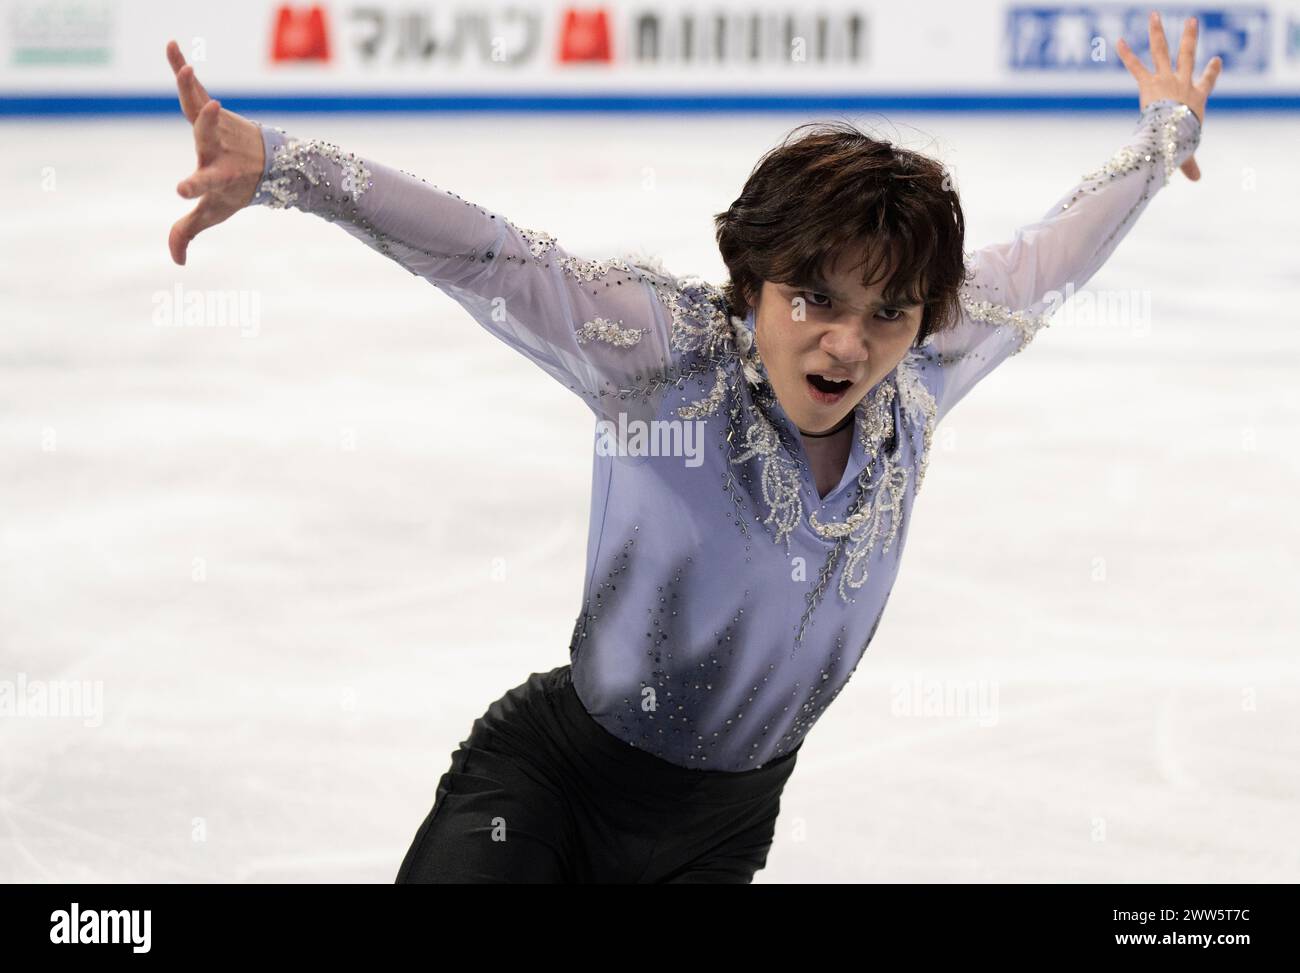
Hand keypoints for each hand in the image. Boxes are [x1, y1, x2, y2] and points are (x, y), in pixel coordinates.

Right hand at [166, 40, 265, 264]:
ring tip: (184, 67)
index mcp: (218, 177)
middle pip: (209, 137)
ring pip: (200, 107)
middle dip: (207, 124)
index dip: (194, 188)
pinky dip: (179, 66)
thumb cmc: (237, 190)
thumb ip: (189, 233)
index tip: (180, 190)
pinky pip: (193, 88)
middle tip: (209, 107)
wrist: (271, 163)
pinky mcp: (212, 110)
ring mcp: (218, 128)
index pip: (205, 184)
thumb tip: (178, 263)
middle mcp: (220, 150)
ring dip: (191, 86)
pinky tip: (171, 45)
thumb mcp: (215, 213)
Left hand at [1116, 11, 1220, 181]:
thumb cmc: (1183, 142)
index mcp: (1196, 98)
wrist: (1174, 133)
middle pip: (1188, 55)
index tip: (1216, 60)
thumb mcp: (1188, 153)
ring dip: (1157, 32)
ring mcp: (1166, 80)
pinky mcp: (1149, 84)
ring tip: (1153, 14)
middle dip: (1189, 37)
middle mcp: (1182, 83)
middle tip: (1191, 21)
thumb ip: (1190, 165)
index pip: (1207, 82)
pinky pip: (1136, 66)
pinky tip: (1118, 40)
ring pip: (1163, 51)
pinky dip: (1127, 54)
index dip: (1212, 71)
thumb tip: (1196, 180)